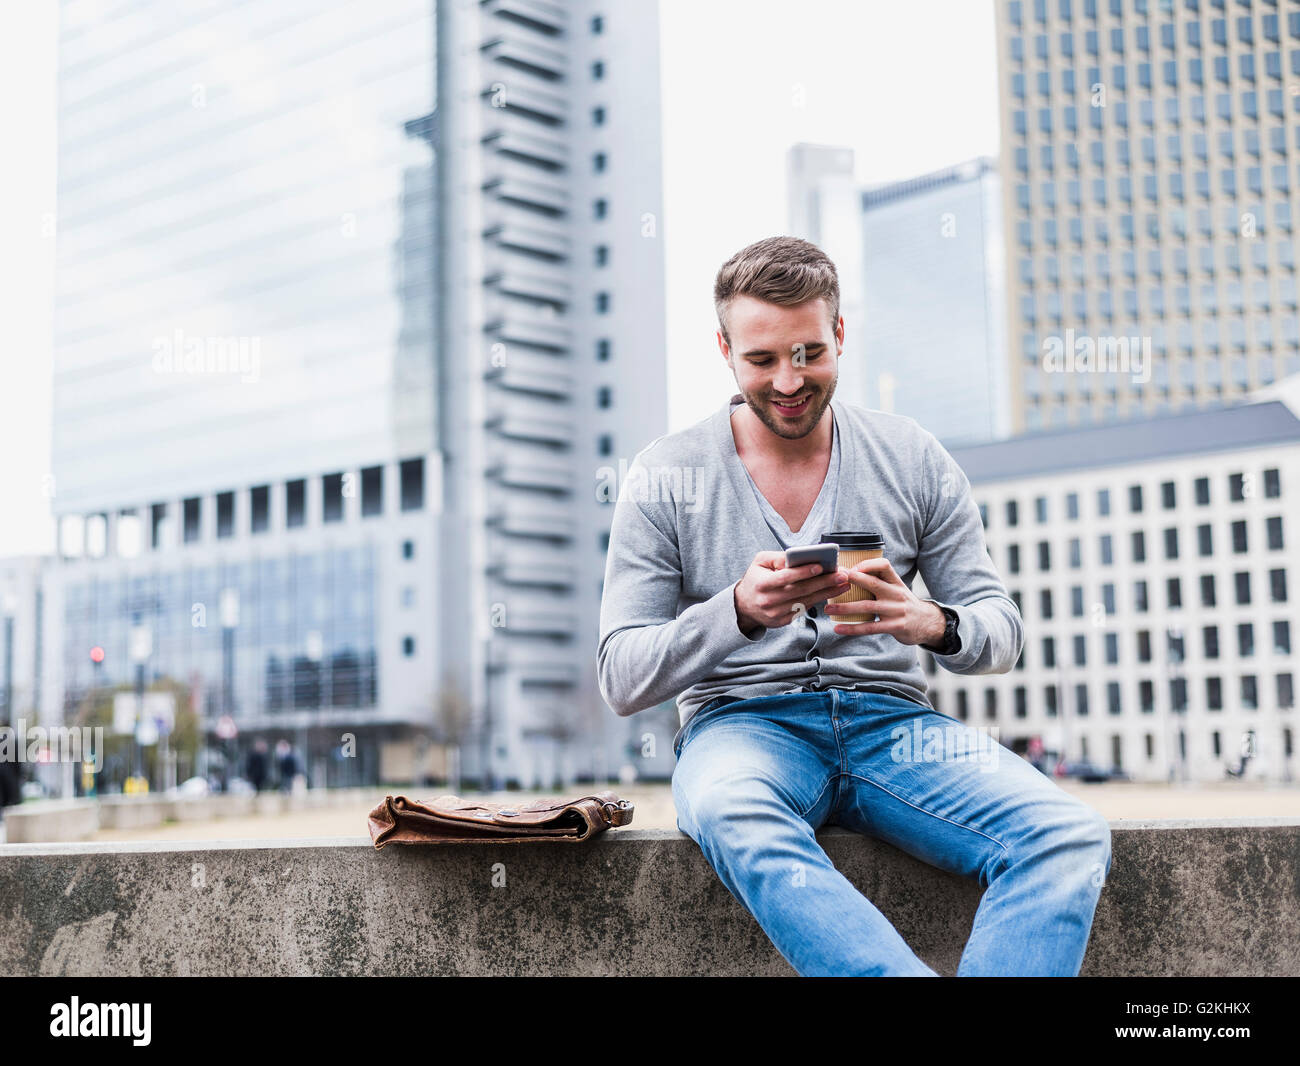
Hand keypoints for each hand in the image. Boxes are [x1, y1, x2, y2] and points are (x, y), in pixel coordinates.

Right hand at [733, 551, 850, 633]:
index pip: (785, 577)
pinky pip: (804, 609)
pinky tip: (832, 592)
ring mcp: (776, 613)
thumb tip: (798, 556)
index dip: (803, 572)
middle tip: (842, 575)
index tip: (821, 566)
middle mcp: (769, 601)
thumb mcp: (760, 562)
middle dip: (824, 582)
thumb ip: (778, 557)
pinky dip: (819, 600)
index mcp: (762, 584)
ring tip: (844, 584)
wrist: (744, 605)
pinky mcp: (783, 621)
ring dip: (827, 592)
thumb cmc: (756, 578)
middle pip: (801, 590)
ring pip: (806, 601)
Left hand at [824, 555, 945, 644]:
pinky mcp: (895, 626)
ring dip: (845, 608)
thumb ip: (878, 582)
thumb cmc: (903, 604)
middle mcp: (896, 593)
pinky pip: (870, 627)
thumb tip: (848, 573)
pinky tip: (838, 628)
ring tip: (828, 608)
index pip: (884, 566)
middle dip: (852, 579)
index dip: (867, 564)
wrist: (928, 624)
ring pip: (867, 607)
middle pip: (873, 583)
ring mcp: (896, 610)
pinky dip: (852, 628)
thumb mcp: (896, 589)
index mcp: (896, 582)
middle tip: (833, 579)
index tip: (850, 567)